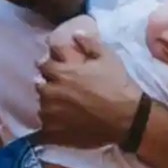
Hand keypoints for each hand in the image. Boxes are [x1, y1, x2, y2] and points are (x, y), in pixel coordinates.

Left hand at [36, 32, 141, 147]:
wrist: (127, 118)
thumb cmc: (117, 86)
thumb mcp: (107, 58)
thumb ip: (89, 44)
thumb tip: (75, 34)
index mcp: (61, 73)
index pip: (43, 65)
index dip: (50, 66)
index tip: (56, 69)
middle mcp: (51, 93)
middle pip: (40, 86)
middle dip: (48, 85)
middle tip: (60, 89)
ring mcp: (51, 115)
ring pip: (41, 107)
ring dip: (49, 105)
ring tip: (61, 108)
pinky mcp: (56, 133)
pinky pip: (44, 129)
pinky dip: (50, 126)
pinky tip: (60, 125)